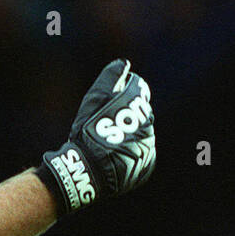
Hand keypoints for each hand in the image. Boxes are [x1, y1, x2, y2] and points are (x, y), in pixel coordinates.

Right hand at [36, 58, 154, 215]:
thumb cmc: (86, 134)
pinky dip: (131, 154)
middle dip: (126, 120)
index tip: (110, 108)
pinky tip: (115, 155)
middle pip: (141, 119)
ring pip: (142, 139)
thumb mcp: (94, 100)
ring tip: (107, 144)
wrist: (85, 171)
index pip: (139, 98)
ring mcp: (149, 152)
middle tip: (104, 128)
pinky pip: (142, 157)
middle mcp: (150, 133)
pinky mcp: (145, 169)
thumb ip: (110, 78)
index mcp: (142, 113)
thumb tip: (124, 64)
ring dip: (129, 138)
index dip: (124, 101)